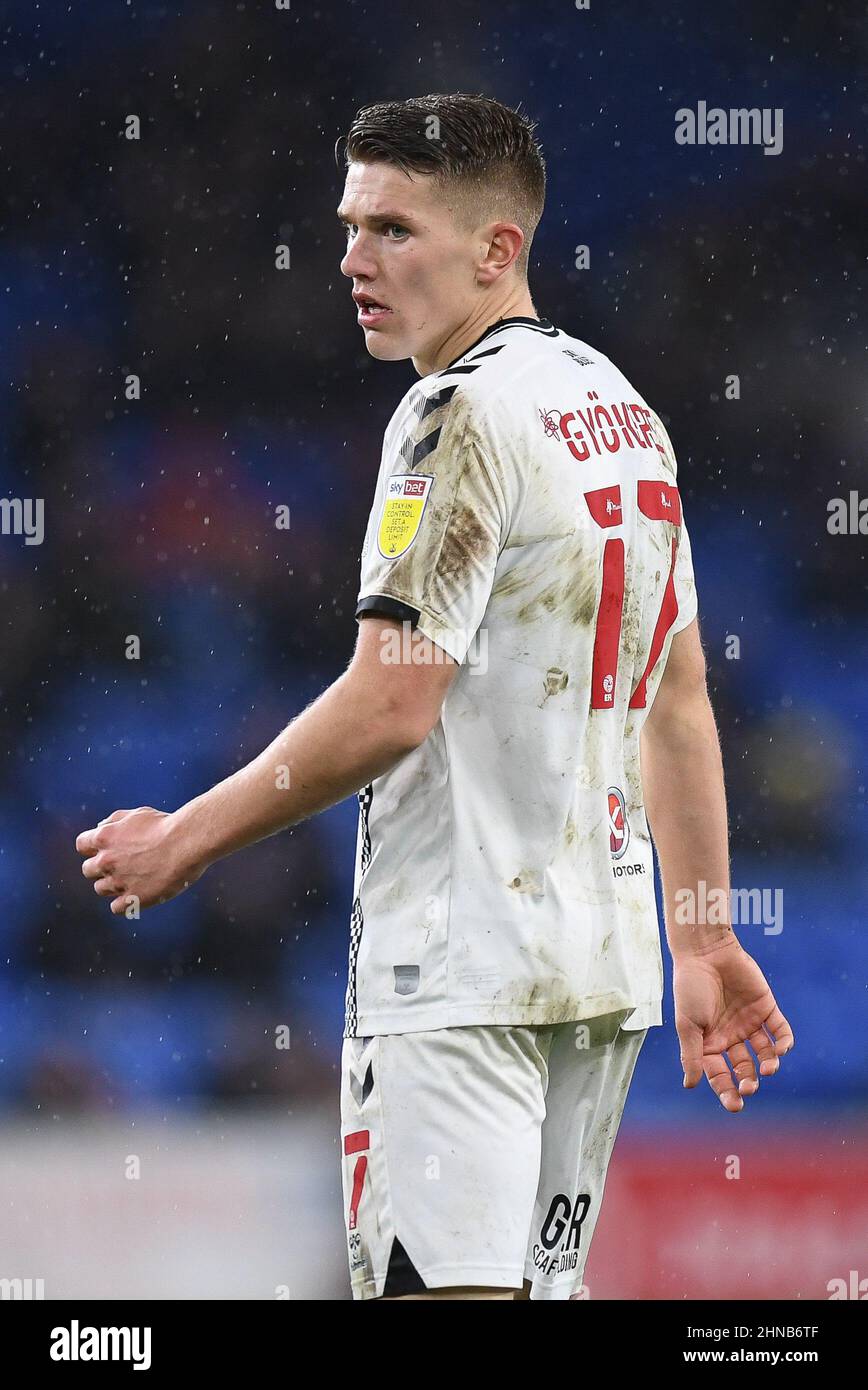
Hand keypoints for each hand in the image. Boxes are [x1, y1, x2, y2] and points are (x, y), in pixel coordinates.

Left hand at [75, 806, 205, 914]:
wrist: (187, 842)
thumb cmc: (165, 825)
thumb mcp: (136, 814)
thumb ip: (114, 820)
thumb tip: (100, 827)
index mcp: (104, 838)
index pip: (81, 845)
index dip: (92, 848)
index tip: (105, 849)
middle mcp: (106, 860)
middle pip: (88, 870)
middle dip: (101, 868)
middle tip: (121, 865)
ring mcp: (119, 881)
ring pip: (101, 889)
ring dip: (113, 885)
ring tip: (134, 879)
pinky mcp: (134, 898)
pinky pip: (116, 908)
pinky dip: (125, 902)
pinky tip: (138, 894)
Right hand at [673, 936, 793, 1111]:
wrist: (706, 952)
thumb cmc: (691, 988)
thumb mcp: (687, 1025)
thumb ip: (691, 1055)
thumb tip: (690, 1085)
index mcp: (709, 1042)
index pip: (719, 1074)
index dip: (726, 1090)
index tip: (735, 1105)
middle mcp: (730, 1036)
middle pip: (744, 1067)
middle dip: (748, 1081)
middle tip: (750, 1087)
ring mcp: (749, 1022)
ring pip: (765, 1052)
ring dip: (769, 1064)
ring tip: (768, 1069)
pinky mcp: (766, 1007)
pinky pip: (780, 1030)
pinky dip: (784, 1042)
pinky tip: (782, 1050)